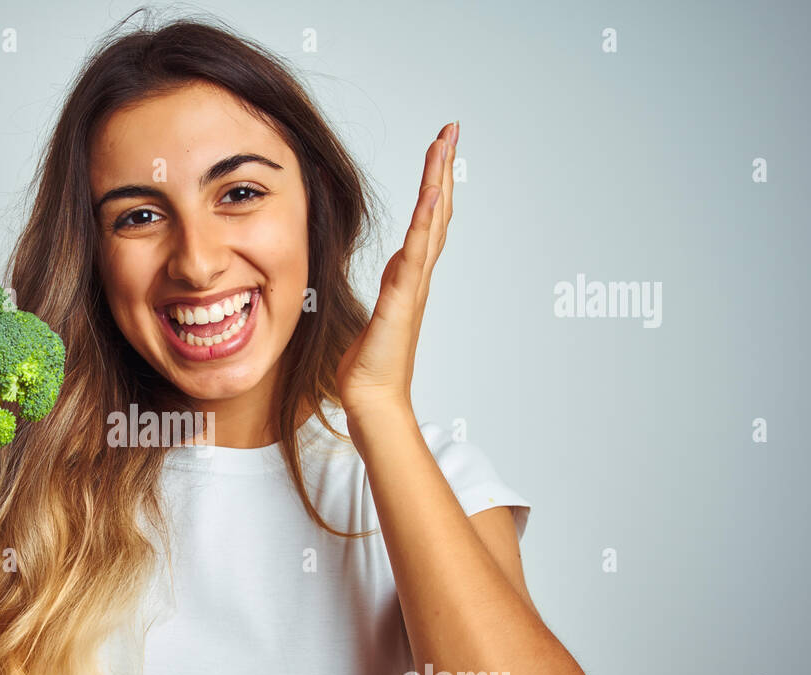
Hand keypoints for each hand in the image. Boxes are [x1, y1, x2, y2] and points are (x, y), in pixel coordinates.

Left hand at [337, 121, 457, 416]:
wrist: (372, 399)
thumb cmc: (368, 369)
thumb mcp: (370, 319)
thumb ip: (382, 298)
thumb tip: (384, 288)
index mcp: (407, 279)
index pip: (425, 222)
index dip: (432, 185)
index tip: (438, 152)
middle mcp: (416, 276)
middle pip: (436, 211)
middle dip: (443, 168)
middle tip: (451, 130)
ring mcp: (413, 285)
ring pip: (431, 221)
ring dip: (438, 179)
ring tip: (445, 143)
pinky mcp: (403, 297)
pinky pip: (418, 251)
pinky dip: (427, 220)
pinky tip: (433, 191)